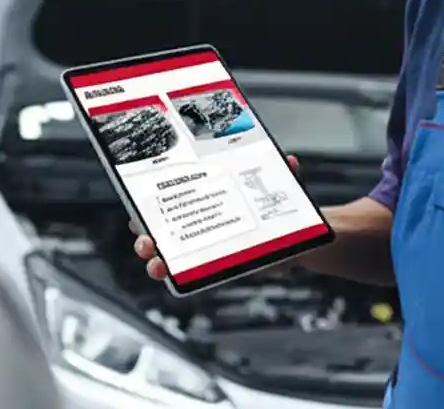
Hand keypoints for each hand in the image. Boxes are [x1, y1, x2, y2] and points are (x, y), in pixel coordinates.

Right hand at [130, 155, 300, 280]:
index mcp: (208, 198)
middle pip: (163, 231)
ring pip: (171, 258)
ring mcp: (207, 250)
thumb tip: (292, 162)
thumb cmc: (278, 208)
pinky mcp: (218, 270)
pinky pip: (193, 276)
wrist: (302, 239)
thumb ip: (285, 175)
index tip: (140, 210)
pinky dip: (180, 278)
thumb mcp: (281, 188)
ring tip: (157, 267)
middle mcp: (202, 224)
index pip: (170, 200)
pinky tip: (175, 280)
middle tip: (147, 242)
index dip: (150, 206)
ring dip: (157, 264)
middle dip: (147, 238)